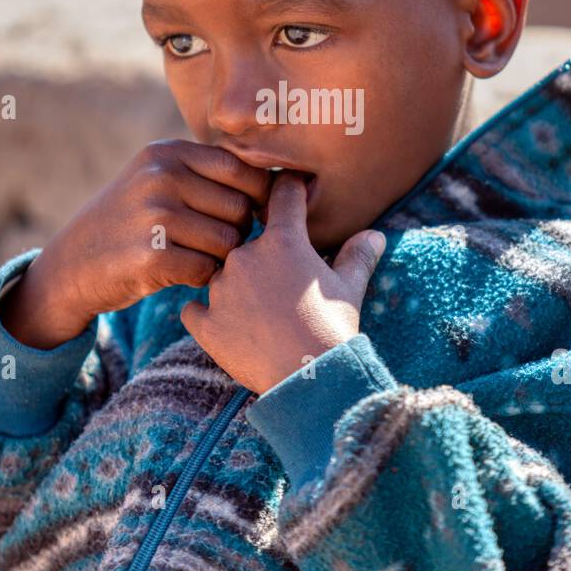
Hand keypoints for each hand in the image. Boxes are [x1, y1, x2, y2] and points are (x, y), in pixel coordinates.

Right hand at [0, 140, 272, 348]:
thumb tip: (290, 180)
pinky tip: (176, 272)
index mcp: (169, 153)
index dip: (257, 200)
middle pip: (240, 210)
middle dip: (235, 233)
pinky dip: (199, 278)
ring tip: (189, 255)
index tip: (247, 217)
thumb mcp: (159, 180)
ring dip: (218, 258)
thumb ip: (209, 174)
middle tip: (207, 243)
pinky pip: (207, 270)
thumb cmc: (133, 223)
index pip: (243, 171)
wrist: (72, 265)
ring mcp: (153, 215)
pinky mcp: (150, 256)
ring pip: (228, 243)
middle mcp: (161, 176)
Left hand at [179, 171, 385, 393]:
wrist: (311, 380)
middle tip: (282, 288)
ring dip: (236, 288)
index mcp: (284, 240)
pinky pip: (195, 310)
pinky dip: (207, 316)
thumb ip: (358, 255)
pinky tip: (230, 328)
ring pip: (221, 275)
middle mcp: (245, 256)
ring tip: (261, 315)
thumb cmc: (334, 330)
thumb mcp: (350, 289)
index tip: (291, 192)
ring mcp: (220, 289)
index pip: (283, 194)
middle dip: (263, 258)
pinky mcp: (205, 323)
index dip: (289, 190)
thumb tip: (376, 234)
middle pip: (248, 241)